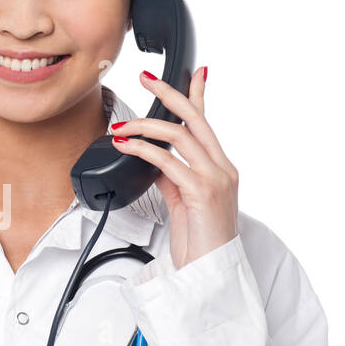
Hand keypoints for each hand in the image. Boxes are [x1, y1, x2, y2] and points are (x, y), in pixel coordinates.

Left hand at [109, 66, 238, 268]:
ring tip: (121, 126)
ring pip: (180, 136)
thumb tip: (150, 157)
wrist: (209, 274)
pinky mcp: (202, 192)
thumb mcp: (183, 202)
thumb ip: (171, 176)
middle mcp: (222, 169)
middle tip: (146, 78)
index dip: (197, 95)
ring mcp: (216, 179)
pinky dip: (143, 149)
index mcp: (220, 169)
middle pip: (195, 119)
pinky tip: (126, 146)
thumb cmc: (199, 243)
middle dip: (170, 94)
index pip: (206, 124)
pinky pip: (168, 161)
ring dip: (146, 126)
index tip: (192, 72)